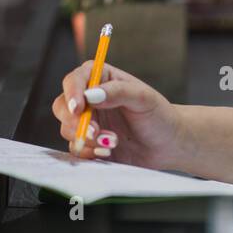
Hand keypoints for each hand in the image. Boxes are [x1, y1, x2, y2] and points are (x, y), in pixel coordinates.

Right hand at [51, 61, 185, 170]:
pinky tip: (109, 153)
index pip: (74, 81)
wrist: (169, 144)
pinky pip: (77, 149)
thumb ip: (118, 92)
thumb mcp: (143, 98)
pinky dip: (90, 152)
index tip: (79, 108)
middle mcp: (90, 100)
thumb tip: (91, 95)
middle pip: (63, 107)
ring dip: (88, 139)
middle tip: (96, 132)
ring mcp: (88, 122)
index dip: (72, 93)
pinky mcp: (90, 144)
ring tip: (113, 142)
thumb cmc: (159, 115)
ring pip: (68, 130)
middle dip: (76, 122)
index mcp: (101, 78)